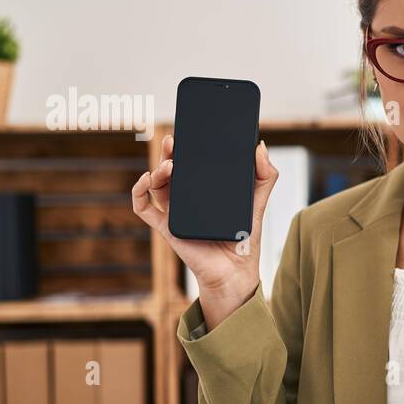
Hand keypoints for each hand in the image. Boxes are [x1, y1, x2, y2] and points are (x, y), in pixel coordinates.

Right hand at [131, 135, 278, 319]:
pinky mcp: (166, 227)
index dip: (185, 146)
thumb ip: (264, 176)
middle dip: (168, 152)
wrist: (236, 272)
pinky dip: (139, 191)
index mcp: (204, 190)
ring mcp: (174, 211)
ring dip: (157, 169)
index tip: (187, 131)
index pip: (191, 162)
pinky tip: (147, 179)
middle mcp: (186, 198)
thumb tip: (260, 146)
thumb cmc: (244, 239)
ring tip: (170, 165)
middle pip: (170, 169)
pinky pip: (143, 207)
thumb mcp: (257, 202)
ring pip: (156, 183)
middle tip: (174, 142)